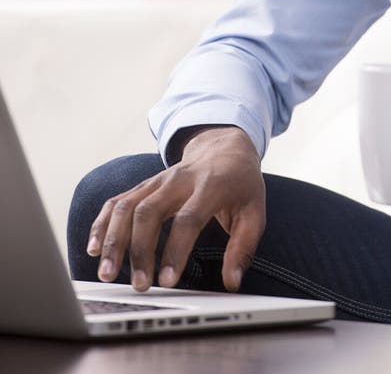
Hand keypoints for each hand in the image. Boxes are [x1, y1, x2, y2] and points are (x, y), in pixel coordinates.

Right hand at [86, 126, 265, 292]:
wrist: (224, 147)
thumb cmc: (240, 184)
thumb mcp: (254, 211)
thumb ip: (243, 247)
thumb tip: (232, 281)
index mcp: (210, 186)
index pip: (188, 219)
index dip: (175, 250)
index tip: (167, 281)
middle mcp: (178, 180)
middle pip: (149, 212)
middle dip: (139, 250)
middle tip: (139, 285)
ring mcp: (157, 181)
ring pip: (127, 206)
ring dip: (114, 240)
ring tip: (107, 273)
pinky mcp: (144, 185)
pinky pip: (117, 201)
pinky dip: (102, 224)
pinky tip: (94, 248)